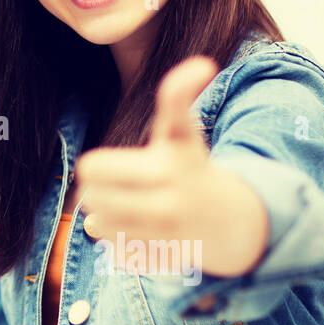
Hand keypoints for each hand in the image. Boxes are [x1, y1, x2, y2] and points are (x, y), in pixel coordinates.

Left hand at [75, 56, 268, 278]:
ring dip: (103, 216)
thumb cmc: (192, 168)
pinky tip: (134, 230)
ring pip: (100, 225)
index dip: (96, 166)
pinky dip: (116, 241)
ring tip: (122, 206)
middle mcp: (171, 201)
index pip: (98, 167)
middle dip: (94, 189)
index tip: (98, 167)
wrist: (231, 222)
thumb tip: (204, 63)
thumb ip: (179, 97)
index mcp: (169, 165)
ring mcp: (166, 235)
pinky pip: (113, 250)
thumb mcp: (183, 133)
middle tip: (109, 185)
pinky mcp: (161, 260)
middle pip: (92, 196)